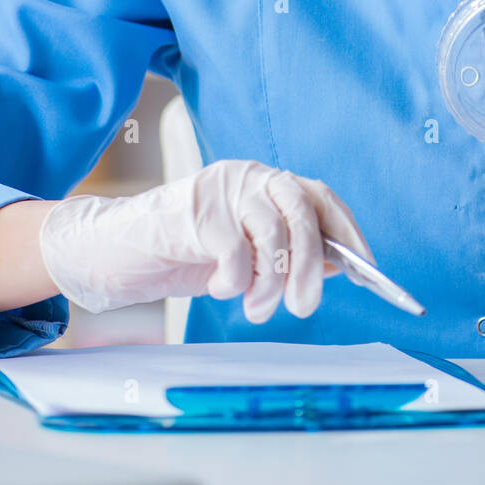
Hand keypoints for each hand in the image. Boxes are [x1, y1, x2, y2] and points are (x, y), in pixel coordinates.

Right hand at [38, 160, 374, 321]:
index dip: (348, 232)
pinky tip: (217, 286)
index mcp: (267, 181)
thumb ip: (287, 249)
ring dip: (271, 283)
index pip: (321, 196)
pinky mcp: (195, 210)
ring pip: (272, 234)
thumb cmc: (185, 254)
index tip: (369, 270)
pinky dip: (235, 281)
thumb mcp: (246, 252)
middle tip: (304, 306)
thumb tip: (338, 263)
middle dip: (311, 266)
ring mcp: (222, 189)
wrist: (116, 250)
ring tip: (256, 309)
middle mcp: (250, 176)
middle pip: (303, 213)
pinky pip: (235, 252)